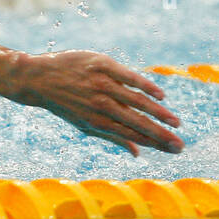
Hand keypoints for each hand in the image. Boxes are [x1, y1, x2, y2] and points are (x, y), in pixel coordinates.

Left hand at [5, 51, 182, 155]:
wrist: (37, 78)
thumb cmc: (65, 103)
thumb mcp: (85, 124)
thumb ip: (113, 138)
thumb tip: (137, 154)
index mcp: (96, 121)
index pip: (132, 135)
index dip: (154, 144)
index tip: (175, 150)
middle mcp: (99, 104)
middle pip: (136, 122)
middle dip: (161, 135)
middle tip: (181, 144)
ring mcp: (100, 84)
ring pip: (136, 101)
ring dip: (158, 113)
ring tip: (175, 123)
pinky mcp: (101, 65)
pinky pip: (128, 76)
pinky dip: (146, 86)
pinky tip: (160, 95)